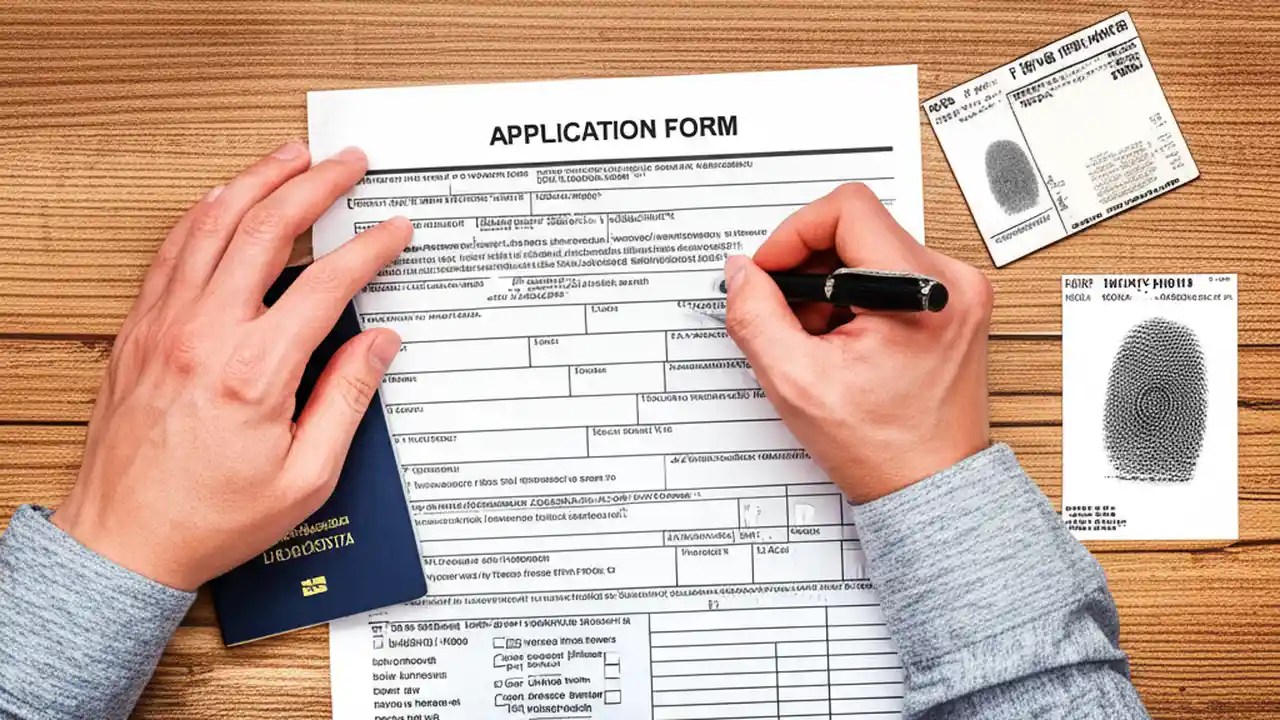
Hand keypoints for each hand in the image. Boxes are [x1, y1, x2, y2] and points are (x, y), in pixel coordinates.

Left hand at [52, 141, 411, 590]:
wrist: (123, 540)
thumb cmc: (211, 517)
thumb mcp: (305, 478)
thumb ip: (346, 400)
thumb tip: (381, 345)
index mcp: (254, 372)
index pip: (326, 283)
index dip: (369, 248)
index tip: (394, 231)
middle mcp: (204, 334)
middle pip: (267, 228)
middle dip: (316, 184)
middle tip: (348, 163)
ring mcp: (163, 325)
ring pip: (213, 223)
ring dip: (257, 180)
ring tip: (291, 157)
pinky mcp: (138, 330)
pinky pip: (172, 250)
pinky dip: (204, 213)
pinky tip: (224, 198)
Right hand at [723, 183, 992, 502]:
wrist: (930, 487)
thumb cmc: (884, 449)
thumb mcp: (797, 382)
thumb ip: (756, 316)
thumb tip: (742, 274)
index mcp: (923, 292)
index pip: (848, 208)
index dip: (794, 233)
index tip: (771, 271)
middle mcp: (951, 283)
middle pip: (858, 228)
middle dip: (809, 269)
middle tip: (791, 317)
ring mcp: (957, 295)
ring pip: (870, 251)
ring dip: (830, 286)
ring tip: (820, 339)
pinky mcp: (952, 308)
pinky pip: (890, 276)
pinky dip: (854, 299)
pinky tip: (843, 342)